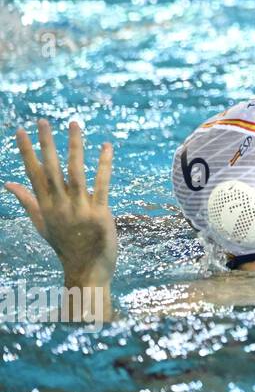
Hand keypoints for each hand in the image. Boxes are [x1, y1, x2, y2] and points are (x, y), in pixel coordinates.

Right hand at [5, 119, 116, 288]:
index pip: (33, 174)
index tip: (20, 131)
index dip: (26, 152)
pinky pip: (102, 184)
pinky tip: (106, 146)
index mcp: (45, 207)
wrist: (86, 270)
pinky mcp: (100, 213)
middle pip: (51, 170)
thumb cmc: (65, 245)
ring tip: (74, 124)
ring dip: (75, 147)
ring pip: (76, 172)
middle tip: (43, 121)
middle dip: (46, 144)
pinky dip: (104, 165)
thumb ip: (27, 201)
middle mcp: (59, 206)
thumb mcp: (42, 223)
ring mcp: (79, 210)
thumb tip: (8, 184)